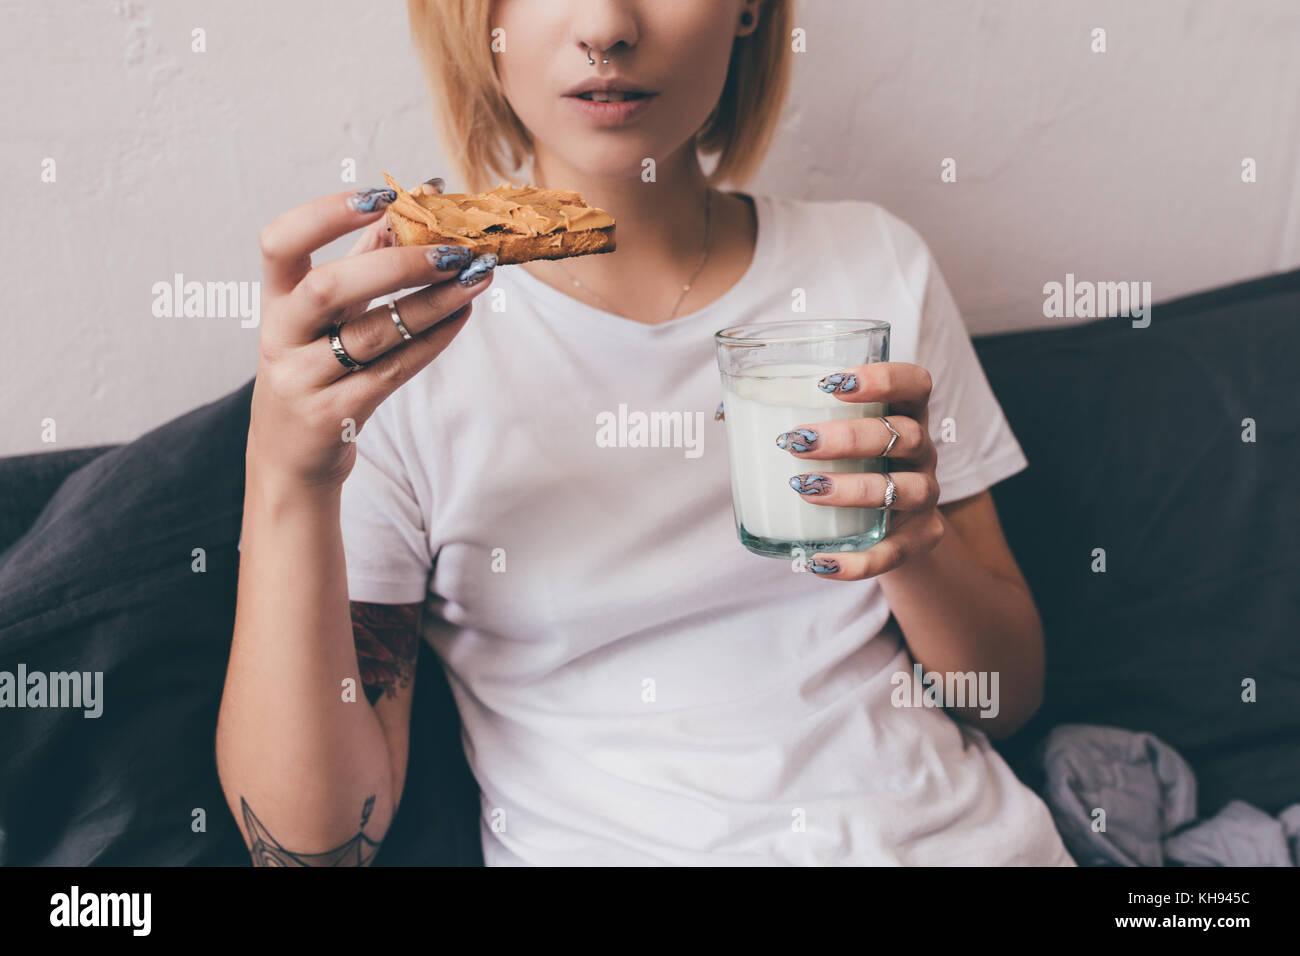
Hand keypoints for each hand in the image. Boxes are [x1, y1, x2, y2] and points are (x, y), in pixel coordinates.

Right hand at [248, 179, 496, 489]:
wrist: (288, 461)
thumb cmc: (313, 373)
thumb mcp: (319, 320)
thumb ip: (357, 265)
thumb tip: (400, 212)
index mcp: (273, 302)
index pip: (280, 243)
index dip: (325, 214)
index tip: (381, 196)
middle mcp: (281, 338)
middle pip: (330, 288)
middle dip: (397, 263)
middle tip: (453, 250)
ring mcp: (304, 380)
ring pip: (373, 333)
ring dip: (432, 301)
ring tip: (476, 277)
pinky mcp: (335, 415)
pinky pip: (392, 371)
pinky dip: (432, 341)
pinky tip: (462, 314)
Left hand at [775, 362, 944, 579]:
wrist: (894, 527)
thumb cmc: (852, 465)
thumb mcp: (834, 437)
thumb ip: (789, 419)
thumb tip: (724, 414)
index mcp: (903, 414)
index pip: (914, 383)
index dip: (883, 378)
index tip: (832, 384)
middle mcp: (923, 453)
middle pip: (906, 435)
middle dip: (849, 438)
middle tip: (798, 442)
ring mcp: (924, 497)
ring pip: (906, 490)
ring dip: (854, 488)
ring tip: (805, 488)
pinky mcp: (919, 540)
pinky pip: (893, 554)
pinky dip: (856, 562)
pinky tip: (818, 562)